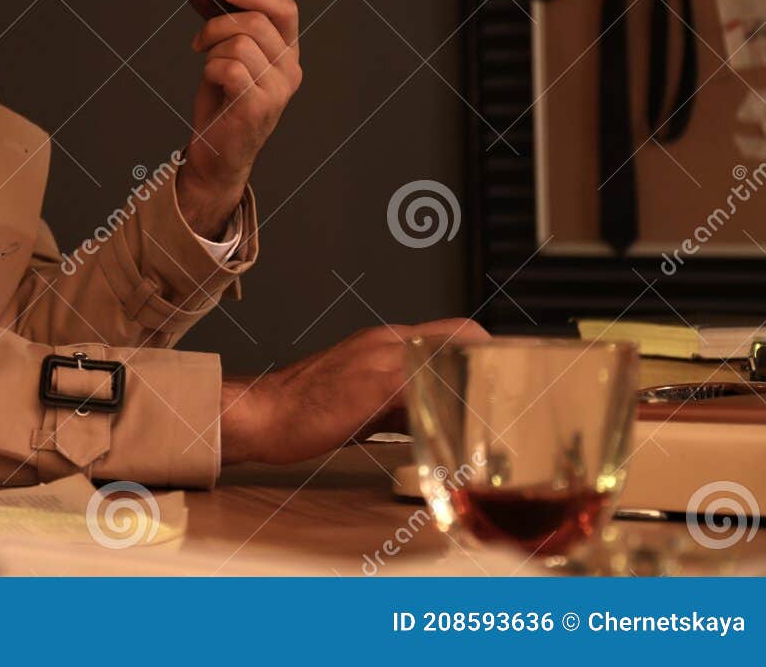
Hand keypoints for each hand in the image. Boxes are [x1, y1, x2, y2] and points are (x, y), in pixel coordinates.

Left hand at [175, 0, 301, 237]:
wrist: (217, 154)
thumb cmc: (223, 104)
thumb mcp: (235, 58)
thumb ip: (237, 30)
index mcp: (288, 54)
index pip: (286, 9)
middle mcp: (290, 70)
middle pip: (255, 22)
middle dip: (217, 25)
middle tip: (201, 41)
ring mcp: (277, 89)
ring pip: (238, 43)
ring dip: (212, 51)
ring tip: (210, 68)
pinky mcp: (258, 106)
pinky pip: (228, 67)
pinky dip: (210, 69)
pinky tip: (212, 83)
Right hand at [218, 318, 490, 464]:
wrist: (259, 412)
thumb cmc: (301, 412)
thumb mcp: (360, 401)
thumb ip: (398, 402)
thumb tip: (433, 422)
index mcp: (385, 341)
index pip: (455, 330)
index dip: (482, 353)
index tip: (497, 384)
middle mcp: (388, 341)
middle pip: (464, 334)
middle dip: (491, 366)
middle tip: (505, 404)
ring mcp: (382, 359)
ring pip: (452, 355)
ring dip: (476, 387)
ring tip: (492, 423)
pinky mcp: (374, 384)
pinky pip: (429, 387)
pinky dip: (450, 408)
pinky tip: (460, 434)